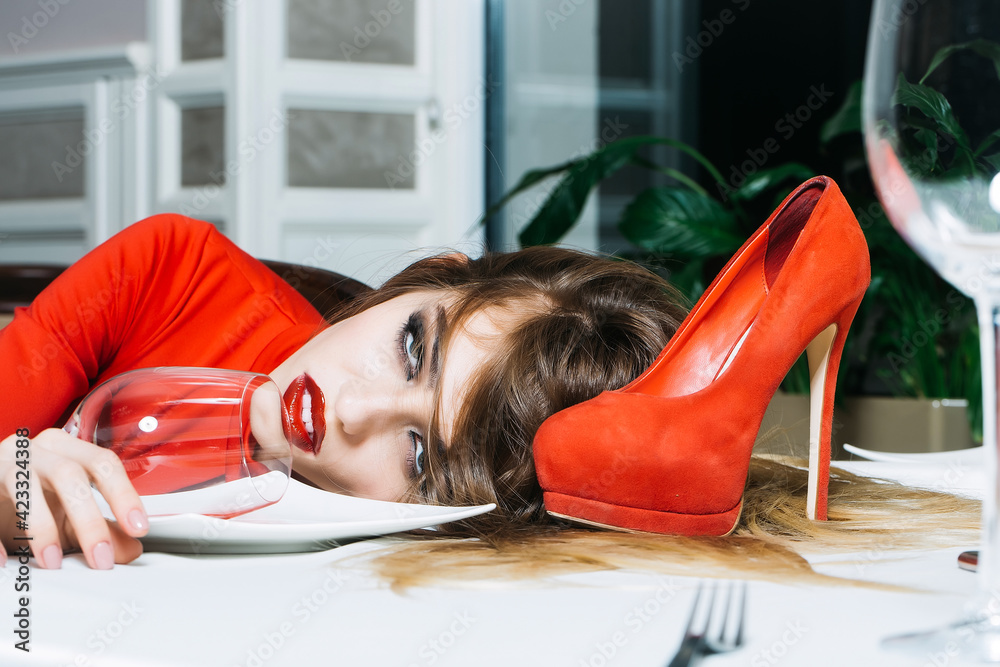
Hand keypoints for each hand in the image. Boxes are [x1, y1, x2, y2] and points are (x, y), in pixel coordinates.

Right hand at [0, 428, 147, 568]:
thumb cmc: (31, 497)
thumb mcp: (69, 514)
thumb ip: (102, 528)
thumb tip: (132, 548)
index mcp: (68, 449)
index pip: (103, 463)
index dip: (124, 494)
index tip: (138, 527)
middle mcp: (37, 449)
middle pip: (69, 475)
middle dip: (88, 520)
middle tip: (100, 558)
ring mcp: (3, 462)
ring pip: (27, 485)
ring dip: (42, 527)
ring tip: (53, 561)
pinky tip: (5, 561)